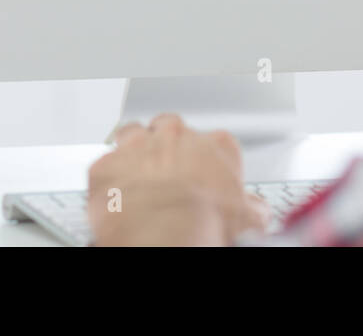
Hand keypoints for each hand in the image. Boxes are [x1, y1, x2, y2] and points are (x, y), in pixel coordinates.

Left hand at [87, 114, 268, 245]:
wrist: (165, 233)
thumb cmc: (204, 221)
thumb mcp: (245, 217)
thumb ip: (252, 206)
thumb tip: (257, 212)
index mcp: (215, 144)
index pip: (213, 142)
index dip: (206, 161)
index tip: (204, 178)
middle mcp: (176, 135)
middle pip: (170, 130)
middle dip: (168, 147)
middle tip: (169, 175)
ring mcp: (138, 146)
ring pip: (132, 134)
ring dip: (133, 152)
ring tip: (137, 176)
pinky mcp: (107, 165)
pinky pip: (104, 166)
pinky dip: (108, 180)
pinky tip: (114, 196)